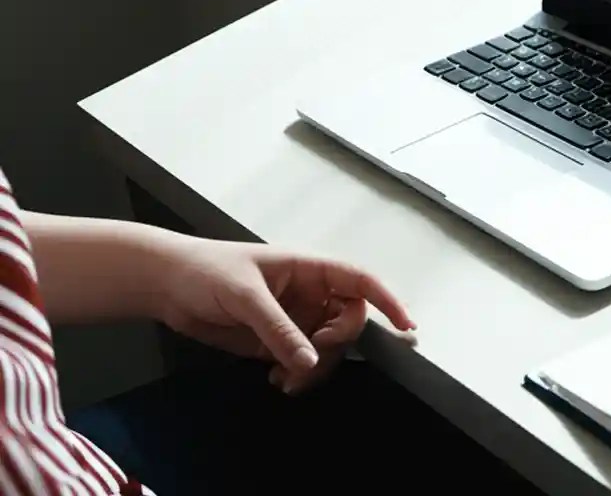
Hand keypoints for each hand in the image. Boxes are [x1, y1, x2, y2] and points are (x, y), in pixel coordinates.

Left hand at [154, 236, 416, 394]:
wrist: (165, 286)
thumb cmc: (204, 270)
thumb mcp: (244, 296)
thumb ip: (279, 329)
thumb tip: (311, 359)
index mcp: (309, 269)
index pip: (360, 282)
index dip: (388, 301)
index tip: (406, 326)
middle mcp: (309, 293)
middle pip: (348, 322)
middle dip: (336, 346)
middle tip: (309, 360)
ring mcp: (295, 318)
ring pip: (328, 348)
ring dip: (316, 367)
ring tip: (287, 379)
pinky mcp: (277, 341)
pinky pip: (304, 362)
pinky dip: (299, 375)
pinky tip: (279, 380)